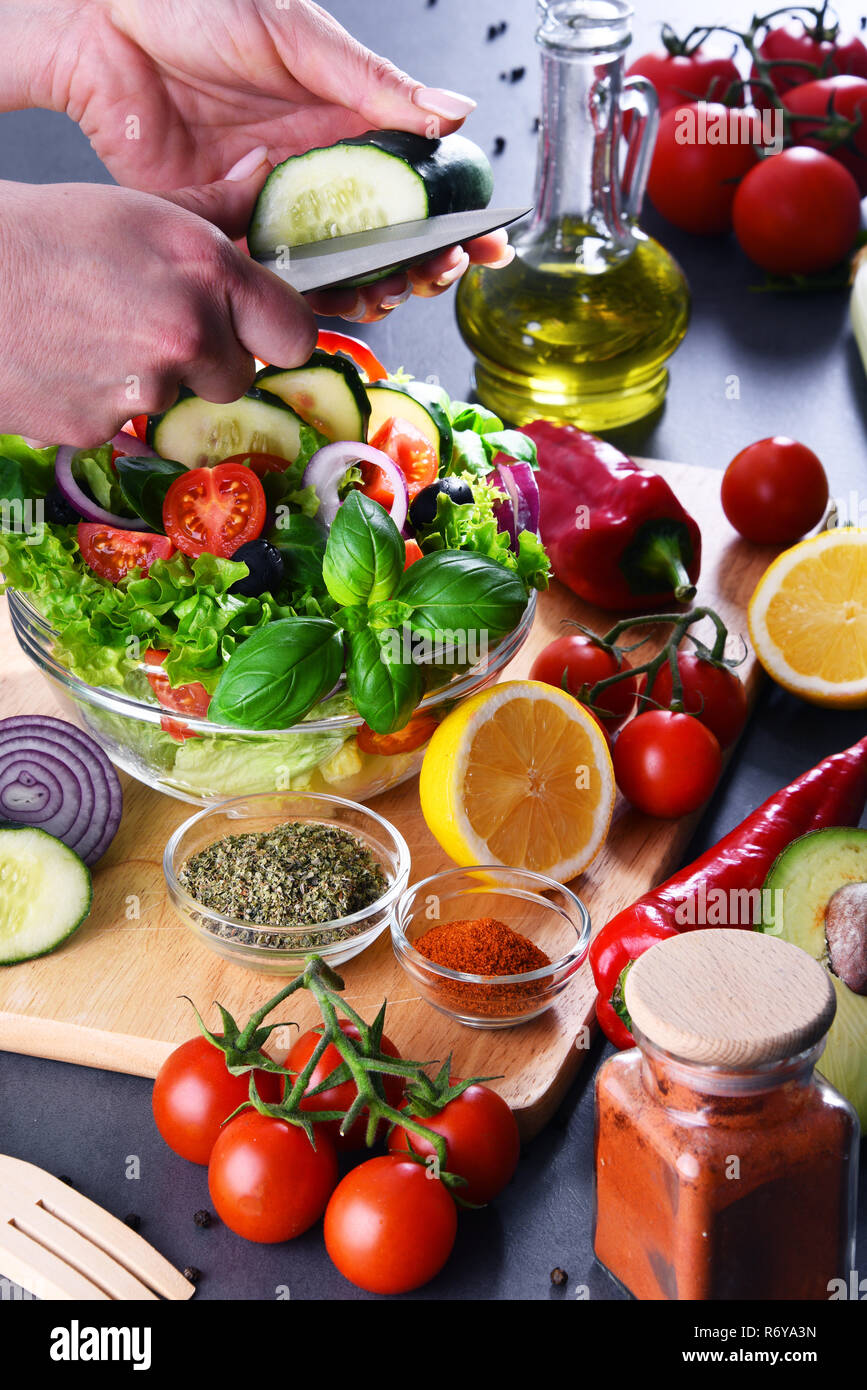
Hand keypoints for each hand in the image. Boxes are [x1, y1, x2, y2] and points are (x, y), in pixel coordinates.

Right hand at [0, 173, 314, 444]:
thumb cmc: (40, 236)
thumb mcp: (134, 208)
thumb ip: (212, 211)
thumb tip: (260, 177)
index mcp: (206, 270)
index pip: (296, 334)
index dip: (275, 333)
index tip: (257, 329)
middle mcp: (187, 332)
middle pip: (238, 377)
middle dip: (207, 359)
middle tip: (152, 322)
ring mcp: (146, 387)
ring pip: (178, 399)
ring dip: (151, 378)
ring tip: (97, 333)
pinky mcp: (102, 427)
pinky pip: (125, 423)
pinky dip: (103, 400)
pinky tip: (70, 360)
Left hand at [40, 0, 512, 318]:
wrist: (101, 22)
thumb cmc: (199, 7)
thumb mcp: (300, 39)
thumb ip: (375, 86)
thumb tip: (457, 114)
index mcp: (342, 126)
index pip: (413, 186)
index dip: (453, 221)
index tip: (486, 245)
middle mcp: (312, 174)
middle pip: (380, 241)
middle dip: (420, 267)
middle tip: (438, 275)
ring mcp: (269, 206)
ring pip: (330, 271)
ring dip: (367, 292)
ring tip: (390, 295)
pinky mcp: (219, 229)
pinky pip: (265, 277)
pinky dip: (296, 298)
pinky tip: (324, 303)